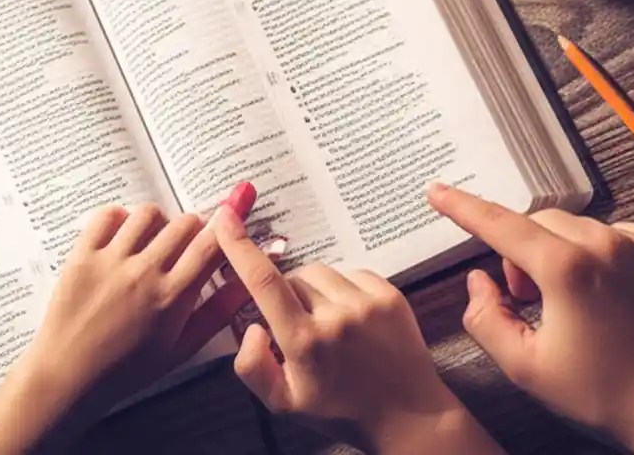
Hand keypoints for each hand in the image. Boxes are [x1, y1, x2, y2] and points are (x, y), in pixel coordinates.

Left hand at [0, 191, 253, 453]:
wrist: (69, 377)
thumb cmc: (128, 369)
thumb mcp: (181, 348)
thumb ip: (217, 313)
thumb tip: (246, 283)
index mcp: (173, 297)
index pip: (211, 245)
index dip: (226, 230)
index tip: (229, 226)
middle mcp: (144, 273)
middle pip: (185, 223)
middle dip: (194, 229)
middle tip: (186, 246)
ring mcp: (111, 261)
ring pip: (148, 214)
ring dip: (159, 222)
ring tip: (152, 241)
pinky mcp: (82, 256)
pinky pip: (106, 215)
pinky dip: (120, 218)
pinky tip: (122, 236)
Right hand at [213, 206, 504, 454]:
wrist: (407, 415)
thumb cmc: (340, 411)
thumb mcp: (282, 403)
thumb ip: (251, 365)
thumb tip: (250, 325)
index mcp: (304, 342)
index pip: (263, 282)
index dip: (239, 245)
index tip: (225, 218)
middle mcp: (336, 317)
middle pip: (291, 277)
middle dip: (285, 295)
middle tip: (297, 326)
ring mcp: (366, 303)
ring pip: (319, 272)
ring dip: (313, 289)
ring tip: (325, 322)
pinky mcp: (390, 295)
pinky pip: (351, 272)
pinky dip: (343, 288)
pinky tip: (349, 317)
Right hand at [427, 182, 633, 454]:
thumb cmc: (609, 395)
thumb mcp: (527, 368)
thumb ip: (486, 319)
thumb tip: (479, 283)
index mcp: (567, 269)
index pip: (500, 224)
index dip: (463, 207)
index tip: (439, 192)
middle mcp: (607, 244)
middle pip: (540, 224)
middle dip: (522, 254)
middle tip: (526, 300)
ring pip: (581, 229)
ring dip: (563, 255)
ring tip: (574, 306)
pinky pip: (621, 237)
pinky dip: (603, 257)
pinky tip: (610, 299)